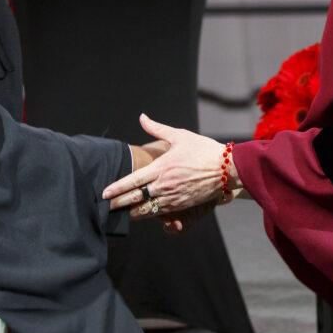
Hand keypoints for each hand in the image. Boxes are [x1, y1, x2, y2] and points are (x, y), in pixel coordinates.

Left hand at [103, 114, 227, 218]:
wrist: (227, 169)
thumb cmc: (203, 150)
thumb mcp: (179, 136)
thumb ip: (157, 128)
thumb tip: (142, 117)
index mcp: (161, 167)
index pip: (133, 181)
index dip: (117, 188)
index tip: (105, 193)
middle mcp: (165, 185)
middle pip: (136, 198)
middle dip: (119, 204)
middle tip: (106, 207)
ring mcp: (173, 197)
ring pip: (146, 210)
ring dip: (132, 212)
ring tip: (120, 214)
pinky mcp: (182, 206)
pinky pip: (160, 214)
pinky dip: (149, 215)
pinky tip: (141, 214)